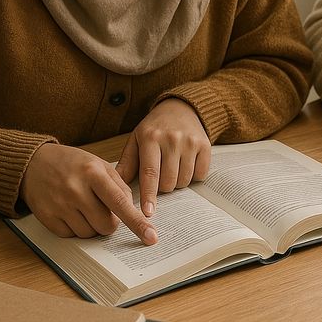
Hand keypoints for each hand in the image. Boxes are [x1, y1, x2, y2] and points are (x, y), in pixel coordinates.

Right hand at [20, 143, 156, 243]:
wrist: (34, 163)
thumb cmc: (73, 164)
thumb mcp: (99, 165)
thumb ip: (119, 185)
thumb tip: (133, 211)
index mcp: (93, 173)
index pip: (120, 203)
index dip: (137, 223)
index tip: (151, 237)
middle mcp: (76, 190)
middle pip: (107, 225)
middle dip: (110, 222)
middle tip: (102, 207)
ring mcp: (60, 205)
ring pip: (90, 233)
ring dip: (92, 226)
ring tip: (84, 207)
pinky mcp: (47, 218)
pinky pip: (72, 236)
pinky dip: (76, 228)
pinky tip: (70, 212)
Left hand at [115, 98, 210, 217]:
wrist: (180, 108)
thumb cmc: (154, 128)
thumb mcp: (135, 140)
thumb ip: (126, 164)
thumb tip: (116, 190)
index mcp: (150, 137)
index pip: (149, 173)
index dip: (149, 195)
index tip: (147, 213)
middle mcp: (171, 139)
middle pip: (168, 182)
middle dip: (162, 187)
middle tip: (160, 176)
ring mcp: (190, 142)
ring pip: (183, 181)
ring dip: (177, 182)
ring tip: (172, 167)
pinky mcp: (205, 145)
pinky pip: (200, 175)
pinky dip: (193, 176)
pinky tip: (186, 164)